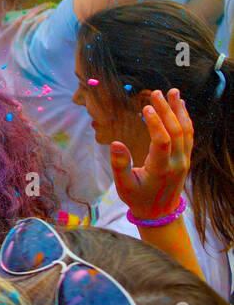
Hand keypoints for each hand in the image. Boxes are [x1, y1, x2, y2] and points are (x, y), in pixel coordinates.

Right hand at [110, 89, 192, 221]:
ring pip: (186, 131)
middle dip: (166, 110)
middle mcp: (177, 162)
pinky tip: (180, 107)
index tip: (145, 108)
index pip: (163, 142)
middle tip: (156, 93)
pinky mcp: (186, 158)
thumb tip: (115, 142)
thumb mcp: (123, 186)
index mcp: (160, 169)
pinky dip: (185, 119)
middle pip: (176, 131)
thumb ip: (119, 165)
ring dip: (179, 111)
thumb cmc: (138, 198)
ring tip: (173, 92)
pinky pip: (189, 135)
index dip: (156, 124)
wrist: (160, 212)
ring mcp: (184, 160)